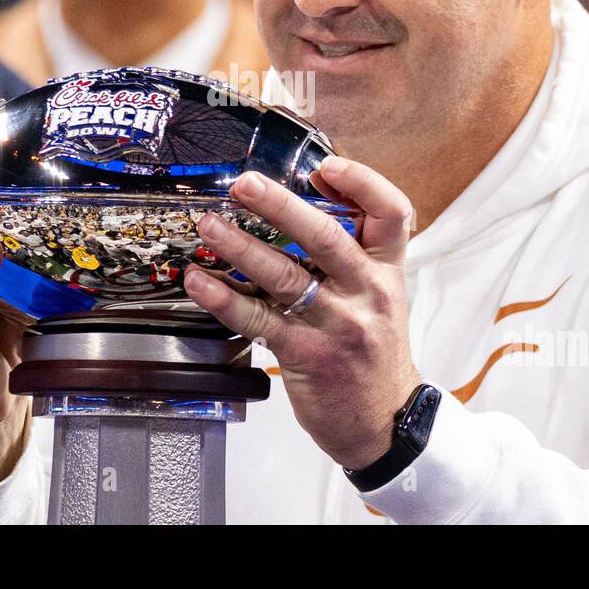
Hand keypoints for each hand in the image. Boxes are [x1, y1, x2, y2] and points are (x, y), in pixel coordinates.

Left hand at [182, 156, 421, 469]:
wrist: (384, 421)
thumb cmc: (373, 352)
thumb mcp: (377, 296)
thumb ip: (351, 254)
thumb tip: (301, 202)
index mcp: (386, 270)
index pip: (390, 213)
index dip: (361, 182)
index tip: (325, 166)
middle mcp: (367, 292)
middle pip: (326, 236)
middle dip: (280, 205)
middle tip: (244, 184)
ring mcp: (337, 324)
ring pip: (285, 275)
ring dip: (240, 246)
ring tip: (208, 225)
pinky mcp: (306, 354)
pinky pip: (258, 319)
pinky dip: (223, 298)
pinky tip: (198, 282)